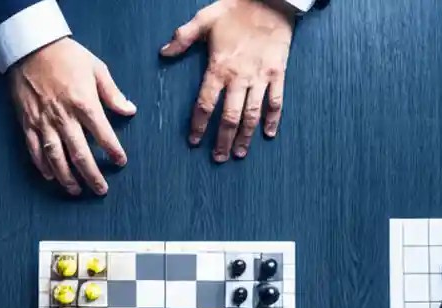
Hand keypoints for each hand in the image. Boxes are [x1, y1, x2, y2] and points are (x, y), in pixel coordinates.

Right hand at [9, 38, 136, 195]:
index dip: (113, 151)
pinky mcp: (28, 122)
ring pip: (56, 157)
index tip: (120, 162)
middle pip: (80, 154)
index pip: (103, 135)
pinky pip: (35, 150)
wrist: (31, 46)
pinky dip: (42, 166)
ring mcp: (44, 122)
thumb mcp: (96, 69)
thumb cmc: (65, 55)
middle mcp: (64, 117)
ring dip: (67, 177)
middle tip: (101, 190)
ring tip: (76, 191)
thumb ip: (113, 94)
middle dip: (92, 175)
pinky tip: (50, 176)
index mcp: (84, 104)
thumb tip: (129, 110)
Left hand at [160, 0, 295, 161]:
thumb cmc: (235, 8)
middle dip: (222, 140)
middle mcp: (239, 78)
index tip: (194, 142)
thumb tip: (163, 53)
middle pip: (229, 117)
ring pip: (252, 115)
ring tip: (239, 153)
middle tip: (218, 158)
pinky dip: (273, 119)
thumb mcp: (204, 19)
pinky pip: (276, 102)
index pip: (205, 104)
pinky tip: (268, 135)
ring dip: (245, 137)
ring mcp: (260, 78)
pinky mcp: (278, 74)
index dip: (199, 125)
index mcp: (219, 68)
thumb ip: (183, 37)